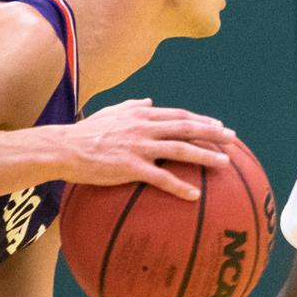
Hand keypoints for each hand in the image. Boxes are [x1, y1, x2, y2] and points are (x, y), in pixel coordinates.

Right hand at [64, 99, 233, 200]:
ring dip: (205, 156)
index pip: (179, 115)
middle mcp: (144, 127)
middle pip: (186, 128)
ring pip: (180, 150)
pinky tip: (194, 195)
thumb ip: (132, 105)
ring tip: (224, 164)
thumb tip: (150, 101)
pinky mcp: (130, 167)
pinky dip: (179, 186)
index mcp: (141, 115)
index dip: (201, 120)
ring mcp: (139, 147)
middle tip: (233, 141)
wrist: (63, 148)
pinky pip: (161, 178)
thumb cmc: (85, 132)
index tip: (219, 126)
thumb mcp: (110, 112)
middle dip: (213, 133)